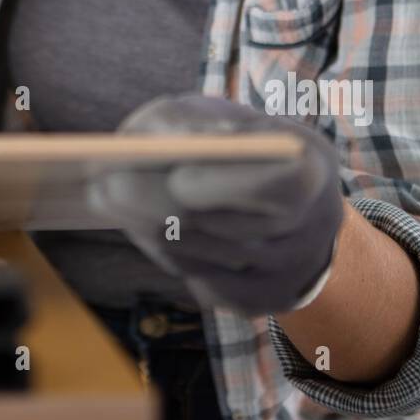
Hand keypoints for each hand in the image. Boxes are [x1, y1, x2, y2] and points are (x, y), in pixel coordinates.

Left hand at [88, 93, 345, 314]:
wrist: (298, 205)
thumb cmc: (251, 147)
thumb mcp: (233, 116)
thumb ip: (197, 121)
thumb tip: (156, 141)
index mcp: (313, 170)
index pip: (280, 187)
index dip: (228, 185)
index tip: (178, 175)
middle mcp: (309, 231)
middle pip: (225, 228)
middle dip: (157, 204)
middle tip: (105, 184)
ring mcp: (287, 274)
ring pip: (203, 256)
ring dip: (148, 225)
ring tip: (107, 195)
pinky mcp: (259, 302)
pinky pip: (201, 281)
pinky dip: (165, 250)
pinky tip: (140, 223)